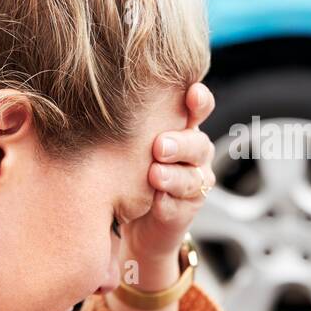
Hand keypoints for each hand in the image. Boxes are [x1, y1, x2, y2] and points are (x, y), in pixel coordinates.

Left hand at [120, 82, 215, 267]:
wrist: (128, 216)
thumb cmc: (125, 166)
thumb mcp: (128, 139)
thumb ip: (131, 121)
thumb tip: (110, 96)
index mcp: (183, 126)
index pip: (199, 108)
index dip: (200, 100)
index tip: (192, 94)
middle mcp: (194, 151)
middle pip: (198, 144)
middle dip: (180, 144)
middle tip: (159, 147)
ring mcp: (194, 182)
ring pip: (192, 177)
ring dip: (173, 176)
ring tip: (154, 175)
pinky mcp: (186, 210)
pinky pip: (181, 206)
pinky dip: (167, 203)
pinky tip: (155, 201)